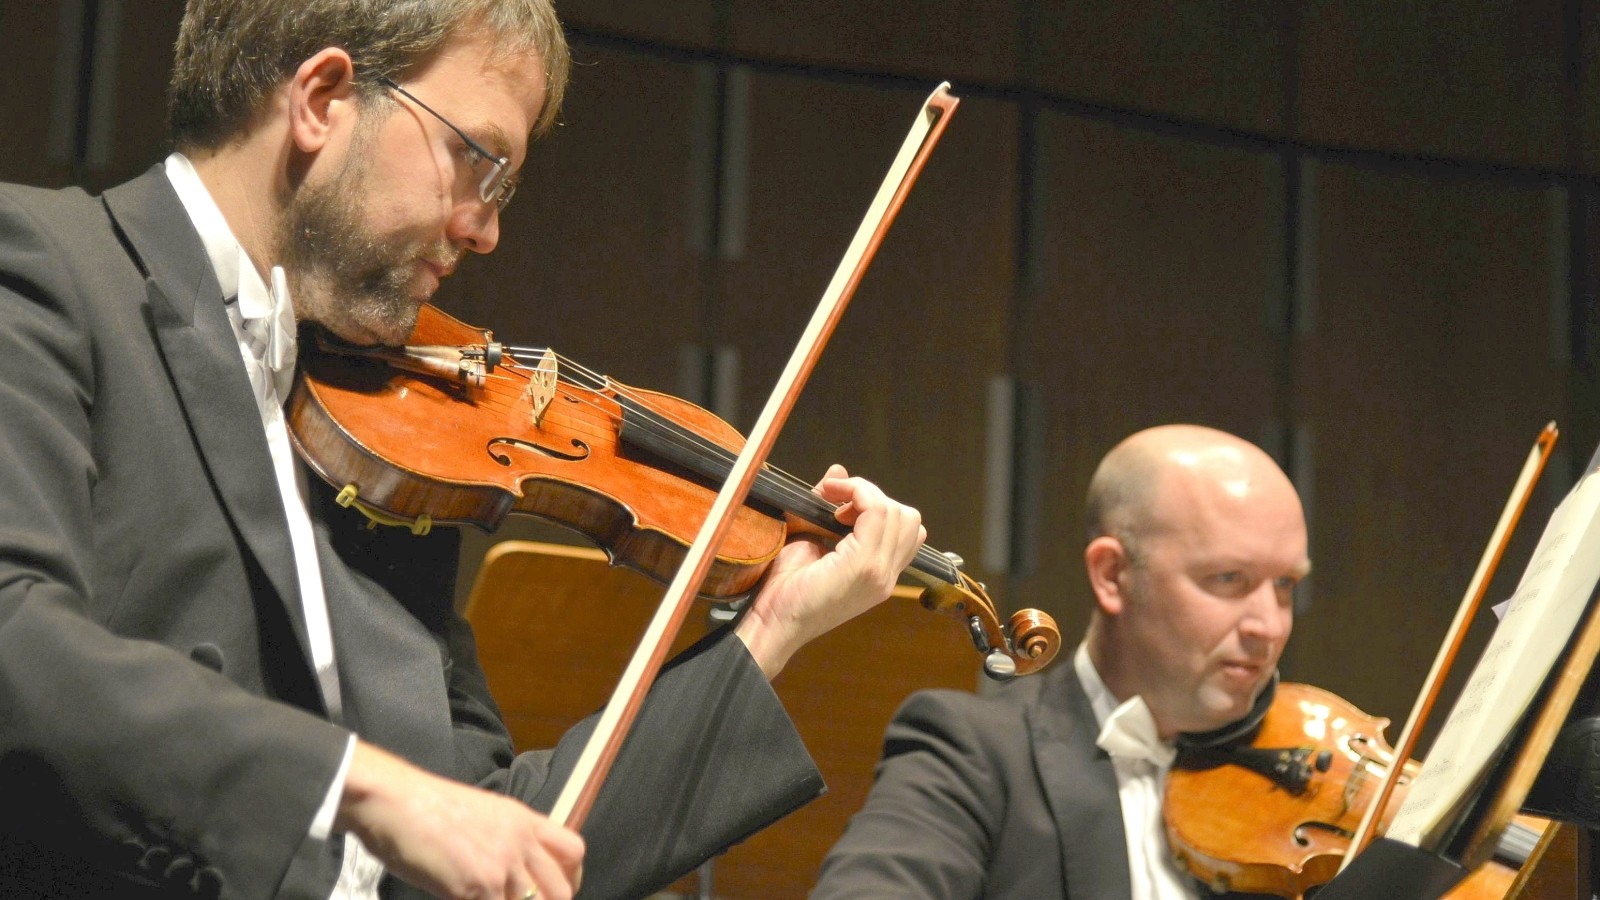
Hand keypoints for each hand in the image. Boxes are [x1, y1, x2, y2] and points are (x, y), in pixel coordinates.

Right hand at [336, 742, 583, 899]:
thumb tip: (512, 872)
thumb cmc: (426, 809)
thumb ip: (504, 838)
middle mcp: (519, 842)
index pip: (574, 851)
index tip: (554, 893)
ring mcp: (501, 866)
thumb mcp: (482, 813)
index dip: (570, 878)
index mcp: (523, 820)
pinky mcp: (478, 886)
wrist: (395, 802)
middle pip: (561, 890)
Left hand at [735, 465, 924, 677]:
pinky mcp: (863, 566)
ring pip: (897, 512)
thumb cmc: (785, 588)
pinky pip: (877, 512)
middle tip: (837, 506)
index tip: (840, 508)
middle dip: (874, 498)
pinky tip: (831, 507)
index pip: (908, 530)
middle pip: (908, 518)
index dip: (877, 508)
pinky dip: (856, 495)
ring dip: (864, 495)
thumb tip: (838, 471)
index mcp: (879, 574)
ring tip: (833, 507)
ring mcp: (879, 573)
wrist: (771, 622)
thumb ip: (828, 507)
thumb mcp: (811, 538)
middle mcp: (886, 576)